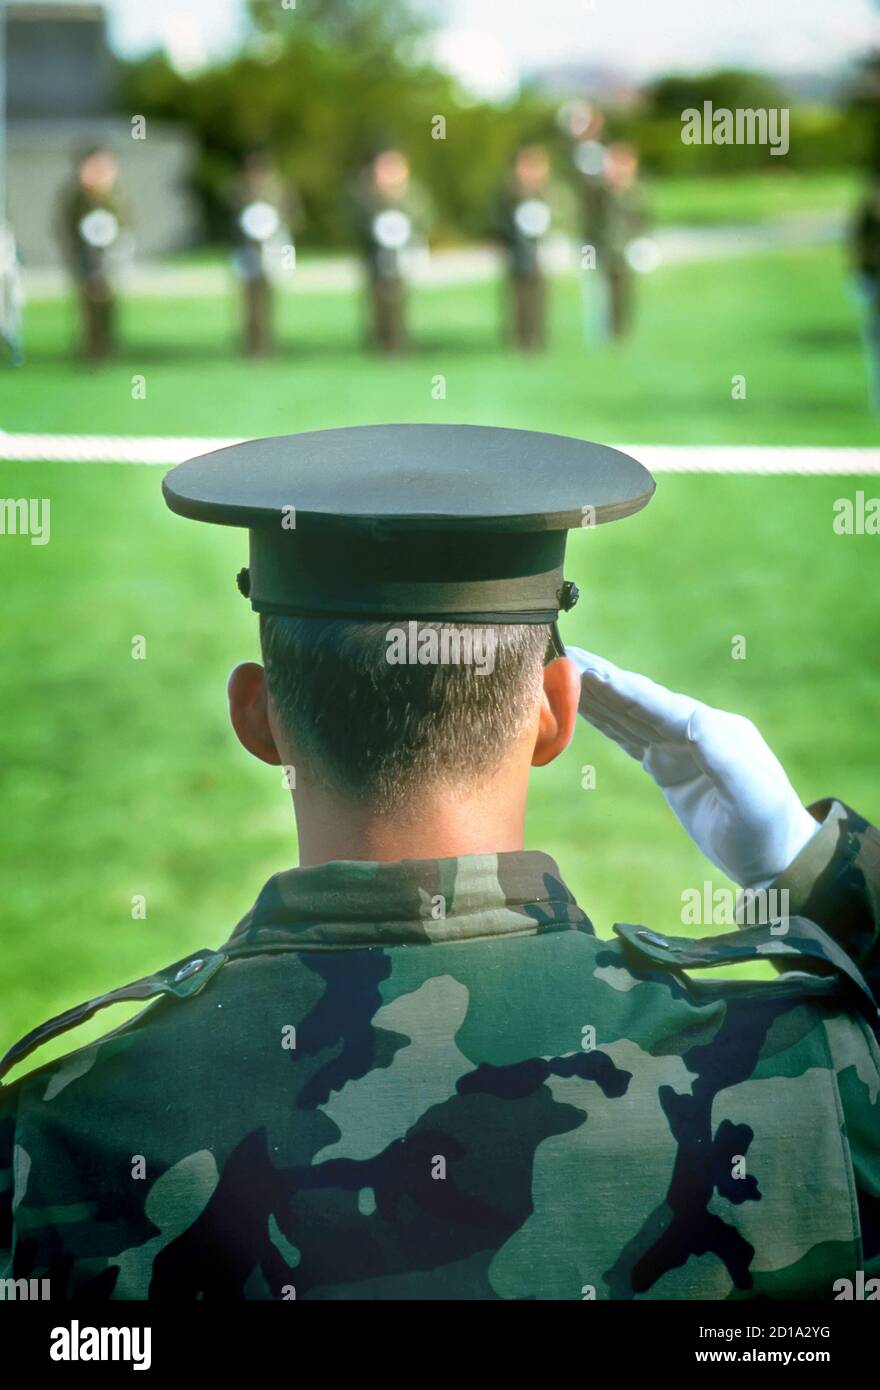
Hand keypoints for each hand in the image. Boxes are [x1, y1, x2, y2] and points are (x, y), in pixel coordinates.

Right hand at [566, 647, 818, 888]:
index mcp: (712, 728)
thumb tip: (692, 720)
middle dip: (598, 679)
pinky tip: (579, 707)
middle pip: (636, 699)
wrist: (774, 856)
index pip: (657, 703)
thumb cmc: (766, 826)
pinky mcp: (666, 766)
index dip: (620, 687)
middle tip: (560, 654)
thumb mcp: (751, 794)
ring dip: (594, 695)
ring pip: (627, 714)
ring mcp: (677, 746)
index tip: (585, 668)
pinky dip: (602, 721)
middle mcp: (692, 729)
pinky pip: (627, 737)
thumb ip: (724, 757)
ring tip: (558, 672)